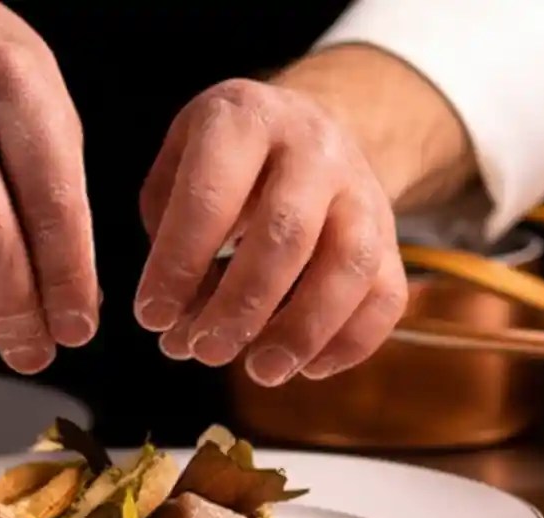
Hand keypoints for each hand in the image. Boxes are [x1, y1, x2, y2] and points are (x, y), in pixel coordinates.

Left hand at [136, 79, 407, 386]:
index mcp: (246, 119)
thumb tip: (178, 326)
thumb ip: (169, 239)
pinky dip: (352, 341)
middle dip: (241, 304)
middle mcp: (314, 146)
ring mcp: (362, 189)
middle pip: (287, 232)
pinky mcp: (391, 233)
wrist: (309, 127)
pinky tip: (308, 368)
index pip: (211, 196)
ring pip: (349, 264)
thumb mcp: (180, 167)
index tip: (151, 317)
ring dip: (304, 329)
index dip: (178, 264)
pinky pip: (387, 295)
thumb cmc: (228, 164)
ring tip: (261, 371)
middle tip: (205, 351)